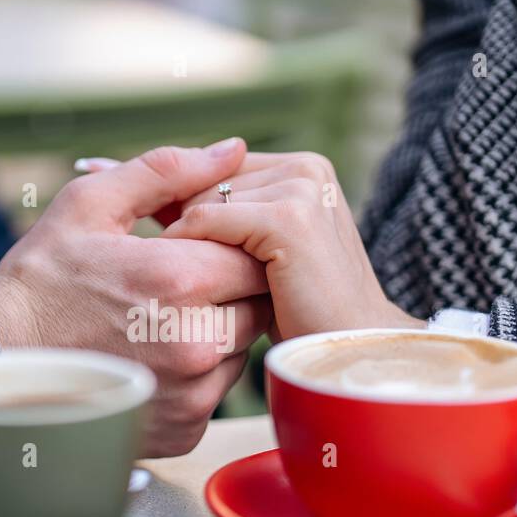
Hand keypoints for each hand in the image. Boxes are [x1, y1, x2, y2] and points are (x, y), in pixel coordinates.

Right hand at [0, 139, 271, 455]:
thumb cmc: (42, 279)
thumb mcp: (92, 204)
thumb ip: (168, 172)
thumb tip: (234, 148)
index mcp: (181, 281)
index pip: (255, 257)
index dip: (232, 248)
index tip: (199, 248)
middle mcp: (195, 343)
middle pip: (257, 306)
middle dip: (229, 290)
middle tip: (180, 284)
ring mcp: (191, 394)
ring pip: (240, 351)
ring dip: (217, 332)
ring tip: (161, 321)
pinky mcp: (183, 430)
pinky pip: (216, 392)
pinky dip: (197, 375)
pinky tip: (153, 357)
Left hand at [163, 151, 422, 340]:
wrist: (350, 347)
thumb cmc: (303, 310)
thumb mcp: (267, 252)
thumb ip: (236, 215)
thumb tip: (166, 200)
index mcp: (305, 169)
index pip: (220, 170)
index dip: (189, 207)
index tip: (169, 248)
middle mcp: (306, 169)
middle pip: (206, 182)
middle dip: (189, 227)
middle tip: (188, 275)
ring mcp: (300, 190)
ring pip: (201, 201)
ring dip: (189, 246)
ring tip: (203, 286)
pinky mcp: (287, 219)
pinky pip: (205, 221)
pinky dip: (187, 251)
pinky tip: (191, 286)